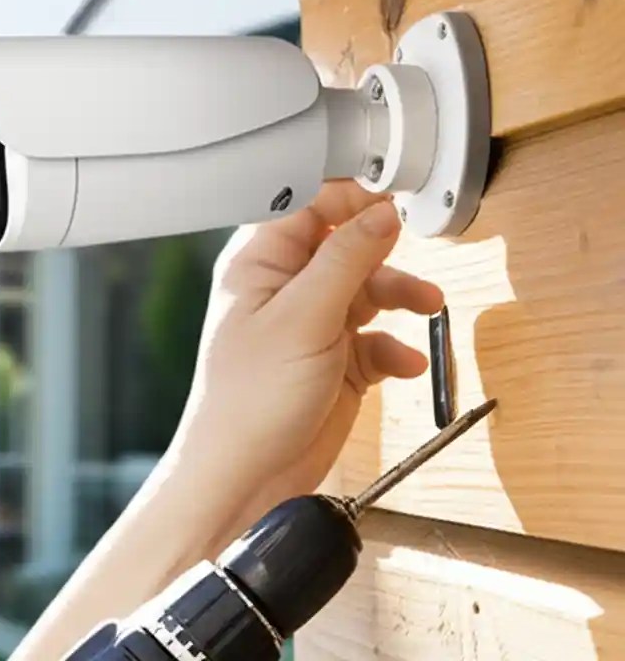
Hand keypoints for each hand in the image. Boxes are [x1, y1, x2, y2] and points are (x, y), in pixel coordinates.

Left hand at [171, 182, 442, 509]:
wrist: (246, 477)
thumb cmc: (248, 403)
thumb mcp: (304, 319)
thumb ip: (346, 260)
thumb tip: (382, 213)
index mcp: (260, 265)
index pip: (309, 206)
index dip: (352, 196)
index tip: (395, 195)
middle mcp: (284, 292)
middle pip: (346, 245)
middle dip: (384, 249)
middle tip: (414, 249)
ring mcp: (310, 328)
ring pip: (367, 291)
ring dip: (400, 296)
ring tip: (426, 305)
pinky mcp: (333, 365)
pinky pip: (375, 342)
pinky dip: (395, 349)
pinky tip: (404, 363)